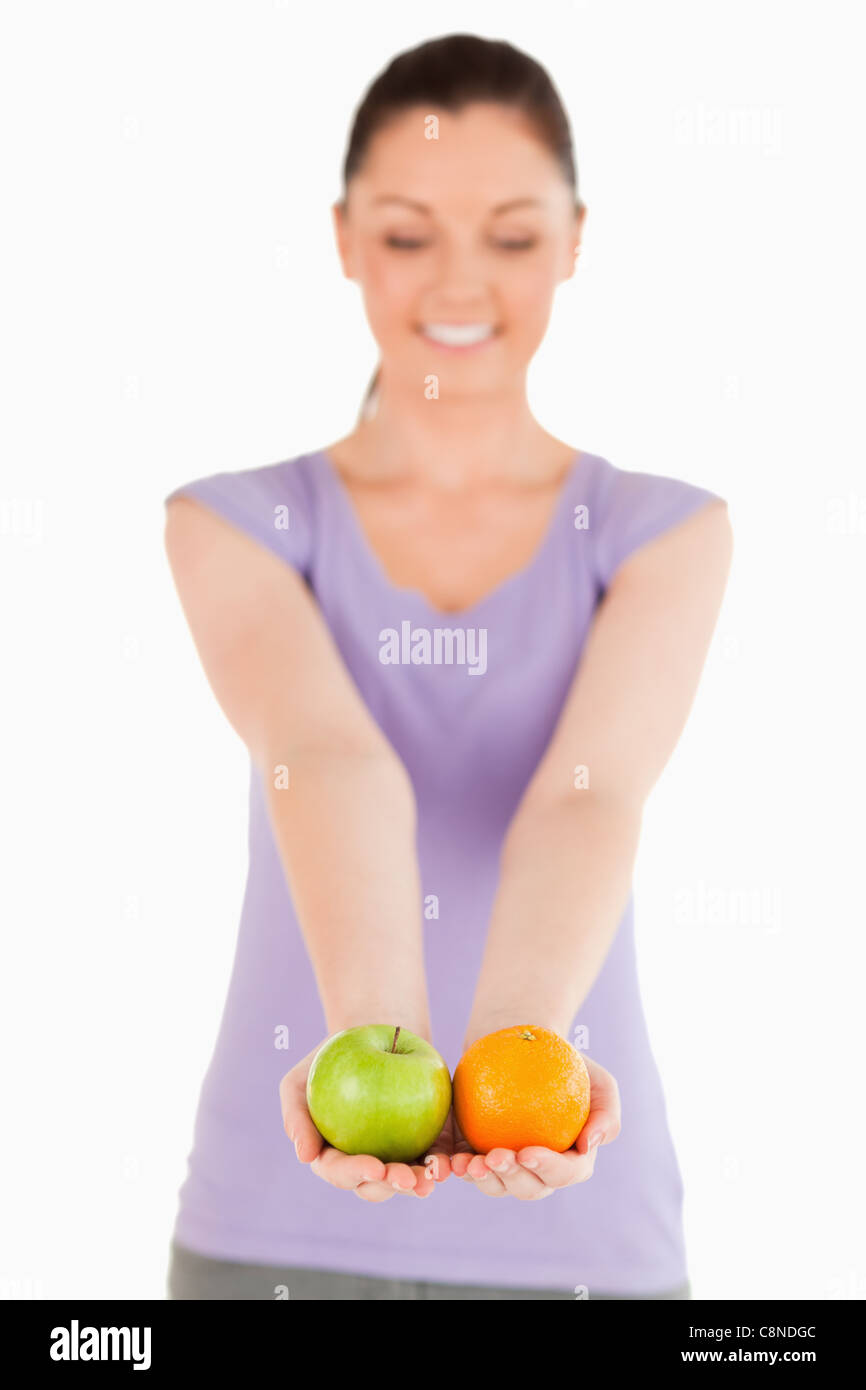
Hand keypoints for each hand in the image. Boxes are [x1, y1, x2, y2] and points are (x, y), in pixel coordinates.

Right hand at [279, 1042, 443, 1202]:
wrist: (375, 1035)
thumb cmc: (330, 1059)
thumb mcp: (300, 1079)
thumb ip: (295, 1114)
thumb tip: (304, 1156)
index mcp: (331, 1157)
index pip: (339, 1171)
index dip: (356, 1174)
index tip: (375, 1167)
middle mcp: (362, 1164)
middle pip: (373, 1186)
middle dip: (390, 1187)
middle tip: (407, 1178)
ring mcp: (393, 1157)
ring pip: (404, 1180)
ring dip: (417, 1183)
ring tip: (431, 1178)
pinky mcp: (422, 1144)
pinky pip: (431, 1159)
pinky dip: (440, 1165)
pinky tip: (450, 1164)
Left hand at [449, 1053, 620, 1199]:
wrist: (524, 1044)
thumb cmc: (567, 1064)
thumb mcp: (599, 1080)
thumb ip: (606, 1113)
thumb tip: (590, 1143)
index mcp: (572, 1161)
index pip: (566, 1173)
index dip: (549, 1170)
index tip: (528, 1152)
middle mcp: (540, 1171)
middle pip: (529, 1187)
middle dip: (512, 1178)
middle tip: (495, 1156)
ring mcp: (509, 1166)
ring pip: (496, 1185)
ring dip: (483, 1179)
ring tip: (469, 1163)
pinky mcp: (479, 1153)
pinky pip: (469, 1168)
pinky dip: (459, 1168)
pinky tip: (450, 1160)